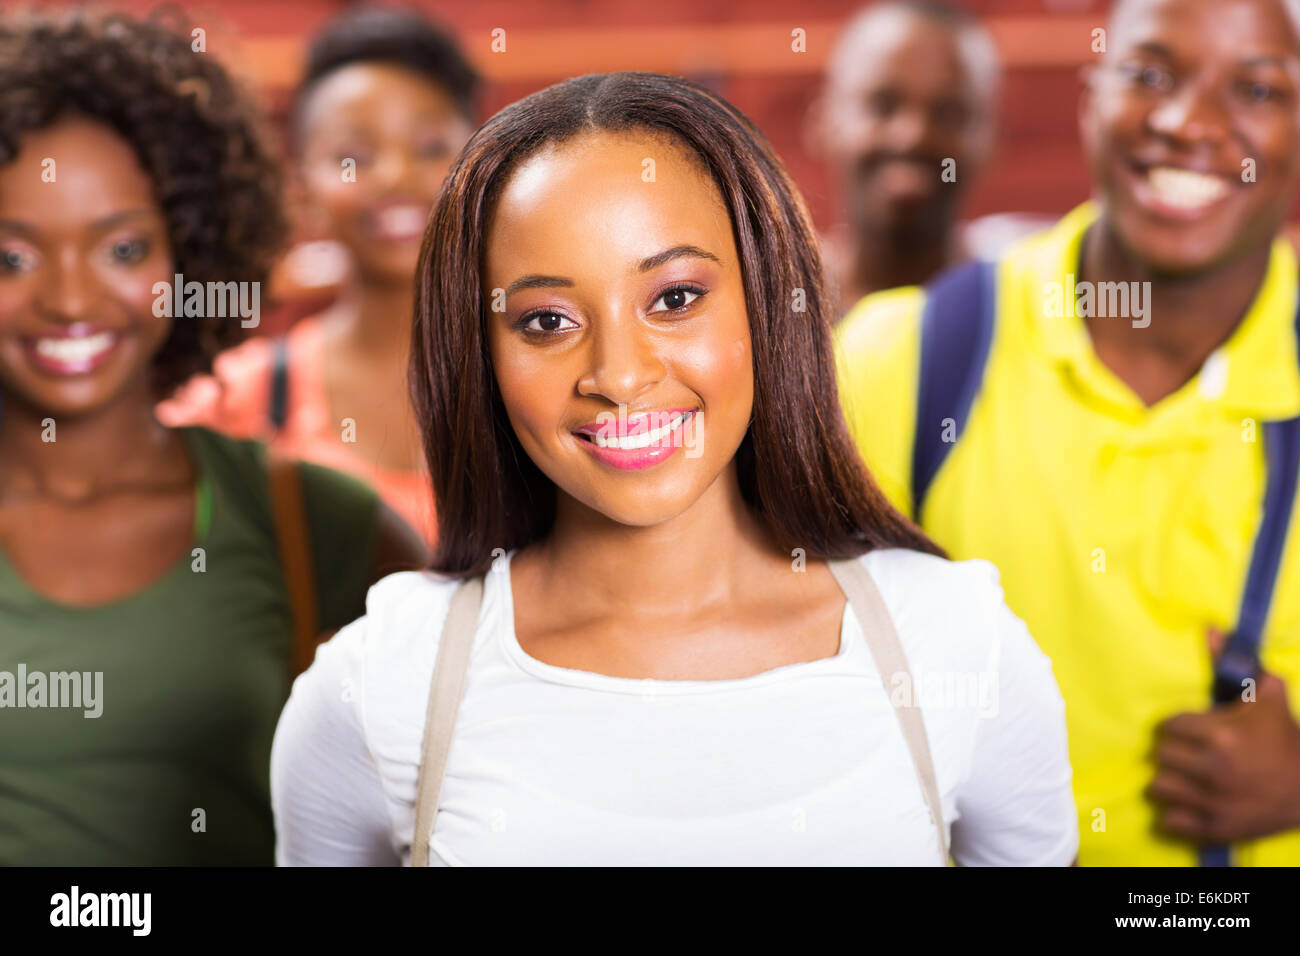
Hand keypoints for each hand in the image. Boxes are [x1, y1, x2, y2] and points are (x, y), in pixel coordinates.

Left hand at [1147, 628, 1299, 843]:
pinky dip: (1175, 813)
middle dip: (1171, 752)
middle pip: (1160, 755)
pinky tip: (1188, 803)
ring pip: (1160, 786)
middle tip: (1184, 753)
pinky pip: (1171, 820)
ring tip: (1183, 776)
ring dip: (1168, 781)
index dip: (1178, 727)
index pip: (1169, 726)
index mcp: (1223, 734)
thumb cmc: (1285, 739)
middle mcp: (1214, 768)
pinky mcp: (1217, 827)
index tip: (1188, 731)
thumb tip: (1210, 629)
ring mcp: (1214, 801)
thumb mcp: (1266, 696)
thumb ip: (1236, 663)